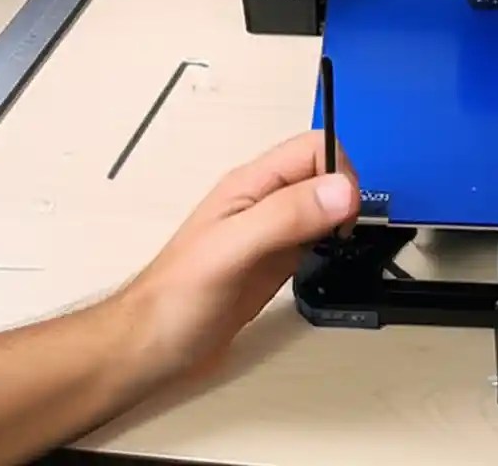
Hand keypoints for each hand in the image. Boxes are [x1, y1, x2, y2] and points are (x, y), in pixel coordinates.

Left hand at [115, 132, 359, 385]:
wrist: (151, 348)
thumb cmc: (177, 299)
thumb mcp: (233, 250)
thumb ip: (286, 216)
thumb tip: (343, 191)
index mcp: (251, 185)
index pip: (313, 148)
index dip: (339, 174)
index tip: (343, 216)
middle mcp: (264, 201)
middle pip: (324, 173)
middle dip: (346, 198)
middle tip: (339, 237)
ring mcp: (271, 232)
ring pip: (323, 205)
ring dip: (341, 220)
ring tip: (336, 250)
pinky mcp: (277, 261)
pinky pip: (316, 237)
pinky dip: (332, 244)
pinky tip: (327, 263)